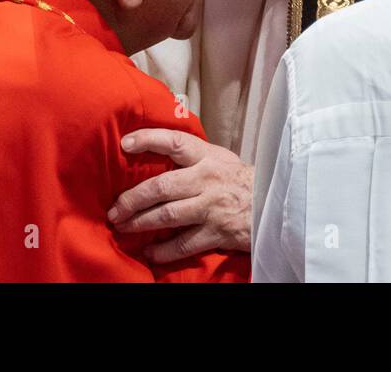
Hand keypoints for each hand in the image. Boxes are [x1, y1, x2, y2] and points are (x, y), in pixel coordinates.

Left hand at [108, 129, 252, 260]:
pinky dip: (163, 250)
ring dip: (140, 223)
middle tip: (114, 209)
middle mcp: (207, 180)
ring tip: (122, 227)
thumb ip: (193, 157)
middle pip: (161, 187)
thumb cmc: (242, 180)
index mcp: (208, 157)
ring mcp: (212, 207)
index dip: (148, 139)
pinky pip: (184, 244)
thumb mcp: (221, 159)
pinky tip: (149, 252)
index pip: (174, 142)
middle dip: (132, 199)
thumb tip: (156, 152)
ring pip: (168, 216)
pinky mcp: (217, 233)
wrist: (276, 204)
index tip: (125, 144)